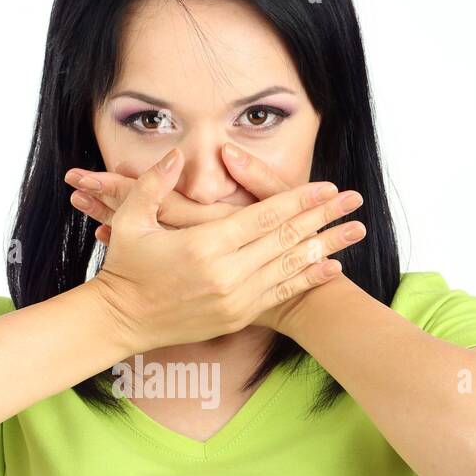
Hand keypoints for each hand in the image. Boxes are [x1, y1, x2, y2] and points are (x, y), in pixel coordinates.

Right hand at [84, 146, 366, 352]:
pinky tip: (331, 266)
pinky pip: (280, 294)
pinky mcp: (237, 317)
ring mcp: (235, 299)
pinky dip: (307, 279)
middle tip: (355, 202)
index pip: (264, 217)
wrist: (120, 321)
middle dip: (324, 219)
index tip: (328, 186)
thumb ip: (154, 184)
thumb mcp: (131, 219)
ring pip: (290, 268)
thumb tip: (177, 154)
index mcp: (205, 246)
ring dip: (325, 248)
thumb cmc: (124, 267)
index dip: (299, 200)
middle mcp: (227, 274)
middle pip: (286, 240)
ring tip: (354, 232)